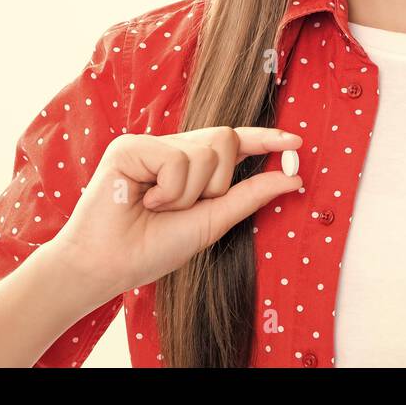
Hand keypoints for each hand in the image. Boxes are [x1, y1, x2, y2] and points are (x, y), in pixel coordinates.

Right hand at [50, 127, 302, 303]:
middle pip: (226, 140)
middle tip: (184, 207)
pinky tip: (143, 200)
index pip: (235, 142)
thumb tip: (293, 178)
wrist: (109, 265)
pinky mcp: (130, 146)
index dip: (265, 139)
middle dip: (217, 182)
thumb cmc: (152, 248)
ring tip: (157, 208)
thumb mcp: (212, 221)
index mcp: (191, 165)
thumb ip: (250, 196)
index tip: (296, 143)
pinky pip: (176, 159)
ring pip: (204, 151)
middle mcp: (173, 148)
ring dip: (188, 194)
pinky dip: (169, 190)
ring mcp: (152, 144)